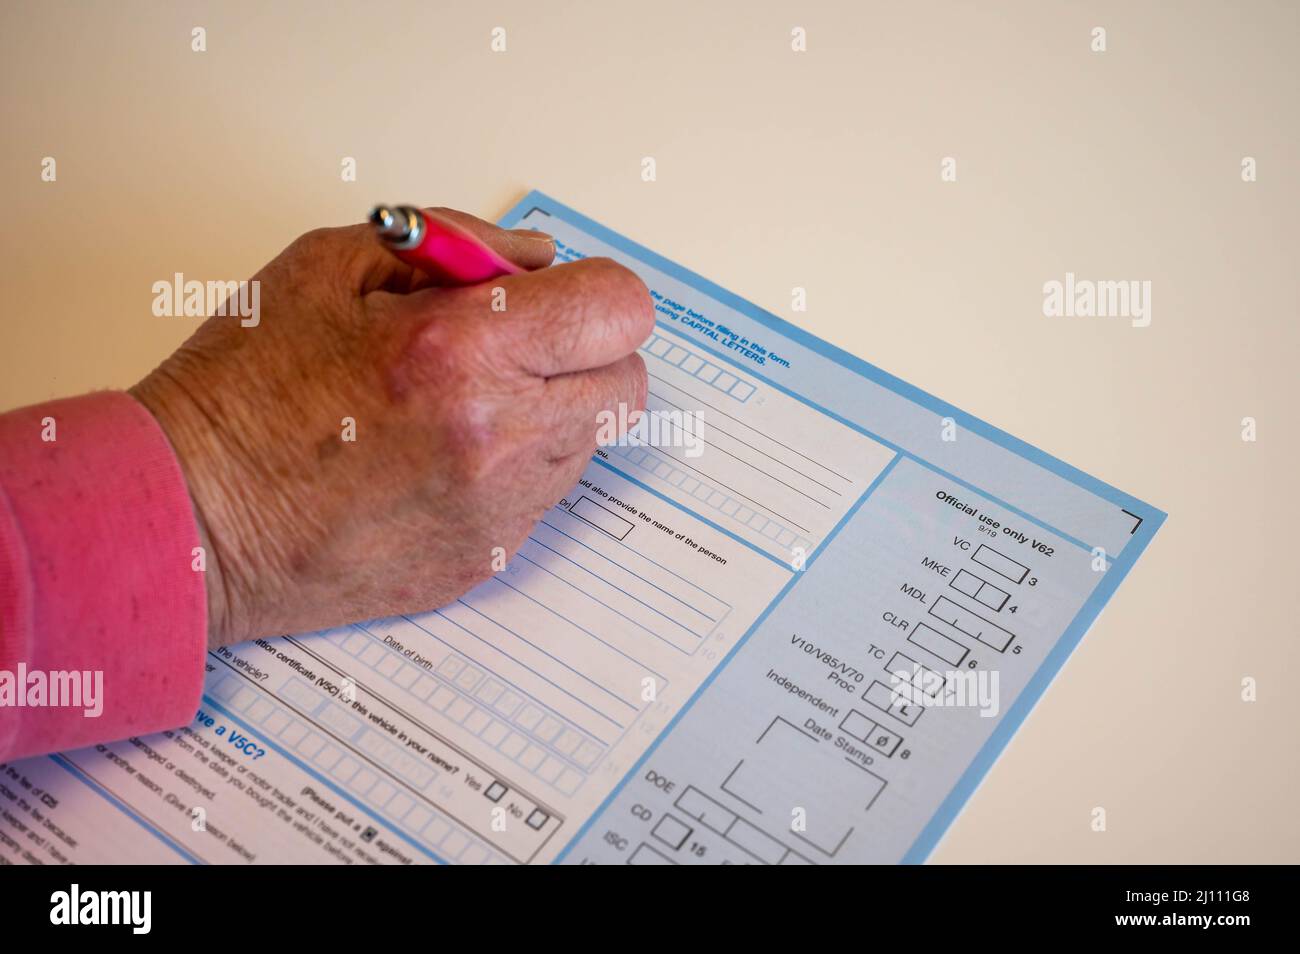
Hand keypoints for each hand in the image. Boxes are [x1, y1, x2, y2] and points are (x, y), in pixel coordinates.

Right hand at [131, 208, 652, 647]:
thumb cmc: (241, 392)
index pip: (618, 310)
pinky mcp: (487, 560)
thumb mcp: (329, 265)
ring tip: (461, 404)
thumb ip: (454, 244)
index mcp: (463, 351)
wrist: (191, 520)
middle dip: (585, 352)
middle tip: (517, 346)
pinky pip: (543, 498)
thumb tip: (535, 259)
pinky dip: (515, 468)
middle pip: (627, 383)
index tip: (557, 297)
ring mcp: (499, 511)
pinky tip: (442, 457)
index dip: (594, 294)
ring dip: (550, 410)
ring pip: (589, 443)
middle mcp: (499, 438)